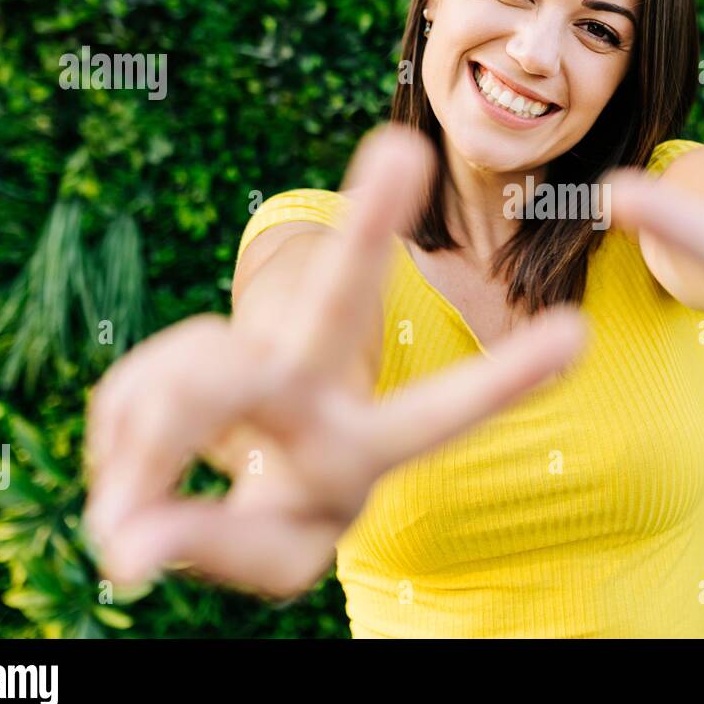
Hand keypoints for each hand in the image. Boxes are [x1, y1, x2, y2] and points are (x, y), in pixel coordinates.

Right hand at [83, 126, 585, 598]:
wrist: (229, 473)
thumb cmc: (279, 514)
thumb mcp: (270, 551)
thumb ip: (210, 547)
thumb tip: (127, 535)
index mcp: (365, 445)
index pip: (436, 418)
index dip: (501, 380)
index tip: (576, 335)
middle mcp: (322, 384)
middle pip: (337, 307)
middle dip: (363, 232)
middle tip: (401, 151)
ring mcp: (256, 356)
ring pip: (189, 382)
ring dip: (156, 450)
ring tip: (139, 511)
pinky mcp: (196, 345)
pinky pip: (134, 393)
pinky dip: (127, 440)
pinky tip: (148, 457)